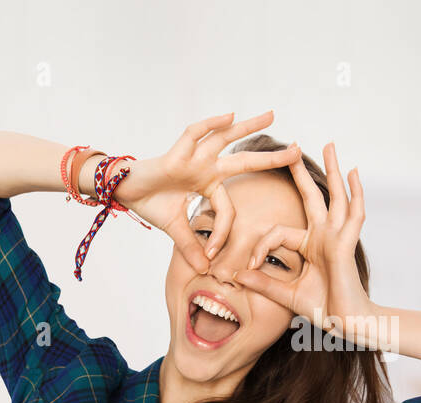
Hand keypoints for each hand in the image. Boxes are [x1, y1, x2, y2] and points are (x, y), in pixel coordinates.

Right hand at [116, 111, 300, 273]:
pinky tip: (229, 115)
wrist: (122, 191)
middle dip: (271, 158)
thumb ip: (191, 246)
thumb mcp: (175, 229)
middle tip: (298, 150)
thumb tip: (205, 269)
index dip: (223, 232)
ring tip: (272, 115)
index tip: (212, 254)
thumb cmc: (149, 202)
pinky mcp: (177, 154)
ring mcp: (193, 158)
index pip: (229, 209)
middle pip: (244, 161)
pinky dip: (211, 124)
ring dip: (249, 127)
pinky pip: (195, 133)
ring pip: (226, 139)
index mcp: (208, 185)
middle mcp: (206, 168)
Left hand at [234, 143, 379, 345]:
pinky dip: (356, 193)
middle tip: (295, 147)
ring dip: (333, 170)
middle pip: (313, 197)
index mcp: (310, 246)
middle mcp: (324, 237)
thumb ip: (264, 283)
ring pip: (336, 197)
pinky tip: (353, 173)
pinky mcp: (346, 244)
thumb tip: (239, 275)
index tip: (251, 266)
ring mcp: (337, 238)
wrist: (348, 324)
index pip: (278, 232)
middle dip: (303, 173)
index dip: (261, 247)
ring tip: (330, 145)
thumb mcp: (286, 294)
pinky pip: (354, 214)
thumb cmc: (325, 309)